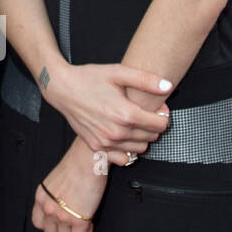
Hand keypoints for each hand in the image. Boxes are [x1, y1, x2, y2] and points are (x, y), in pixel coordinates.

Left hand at [32, 137, 107, 231]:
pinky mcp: (78, 220)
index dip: (50, 225)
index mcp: (41, 197)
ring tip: (84, 224)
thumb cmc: (77, 164)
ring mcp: (62, 216)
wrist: (88, 159)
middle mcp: (48, 208)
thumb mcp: (55, 181)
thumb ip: (54, 196)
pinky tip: (90, 226)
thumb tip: (62, 207)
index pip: (38, 223)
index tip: (60, 222)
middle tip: (73, 225)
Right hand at [43, 58, 171, 153]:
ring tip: (134, 123)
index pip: (161, 125)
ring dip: (142, 138)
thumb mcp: (118, 72)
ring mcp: (106, 142)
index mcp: (126, 114)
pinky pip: (124, 158)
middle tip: (145, 113)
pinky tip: (124, 135)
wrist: (62, 89)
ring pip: (140, 149)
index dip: (163, 115)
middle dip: (154, 125)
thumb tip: (168, 86)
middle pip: (152, 137)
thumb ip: (146, 80)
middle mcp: (117, 132)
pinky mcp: (97, 148)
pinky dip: (128, 149)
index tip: (157, 107)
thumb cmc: (90, 78)